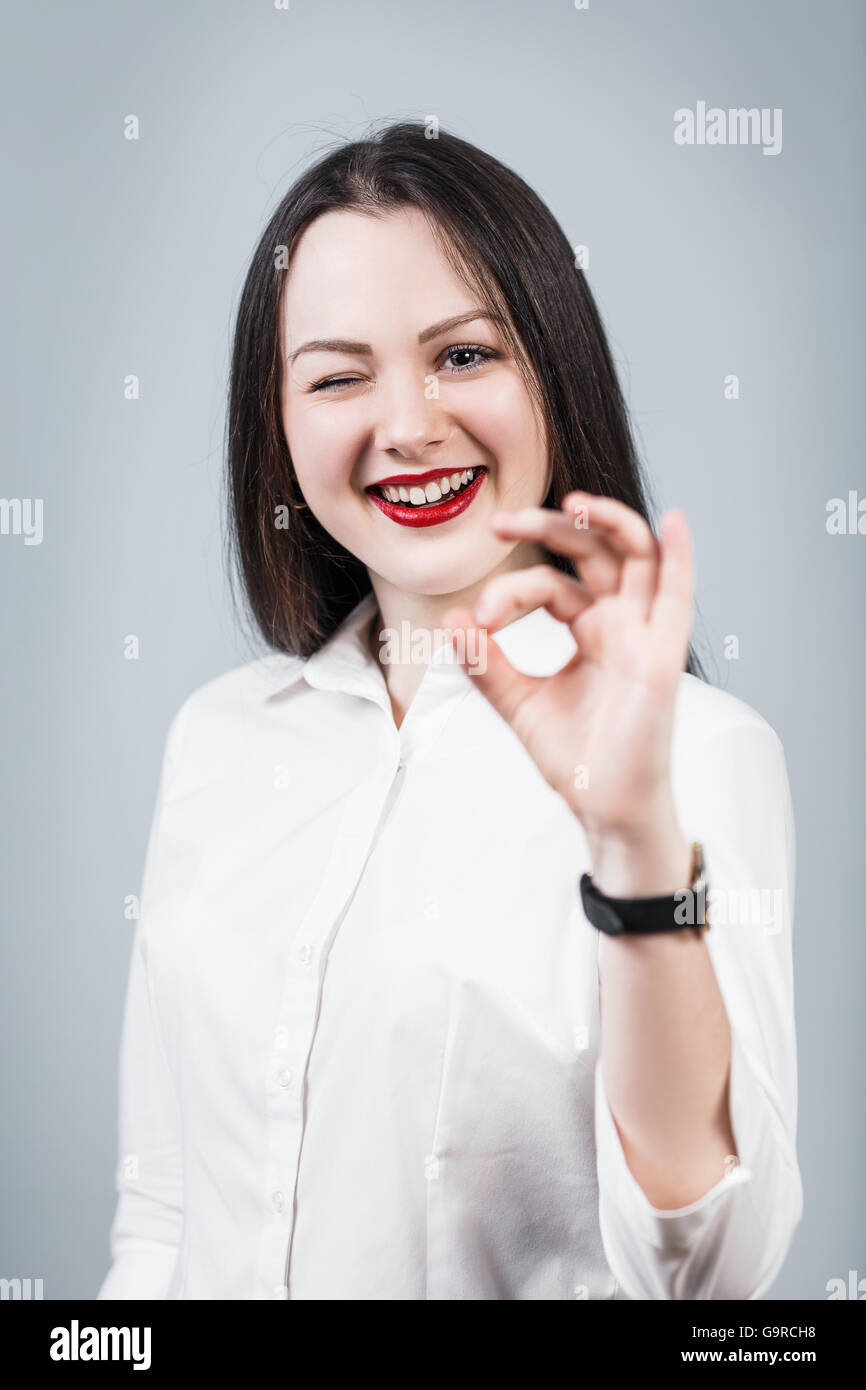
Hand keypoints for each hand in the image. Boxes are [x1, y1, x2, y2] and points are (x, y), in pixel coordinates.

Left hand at [443, 493, 694, 885]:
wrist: (603, 808)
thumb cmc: (575, 757)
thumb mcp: (518, 703)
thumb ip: (486, 663)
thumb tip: (452, 618)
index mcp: (592, 629)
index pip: (553, 584)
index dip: (510, 591)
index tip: (475, 619)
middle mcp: (621, 623)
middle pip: (592, 552)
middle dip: (548, 528)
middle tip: (499, 524)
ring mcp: (645, 636)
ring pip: (636, 557)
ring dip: (608, 522)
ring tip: (571, 504)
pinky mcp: (662, 658)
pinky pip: (678, 598)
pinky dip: (680, 557)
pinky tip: (673, 521)